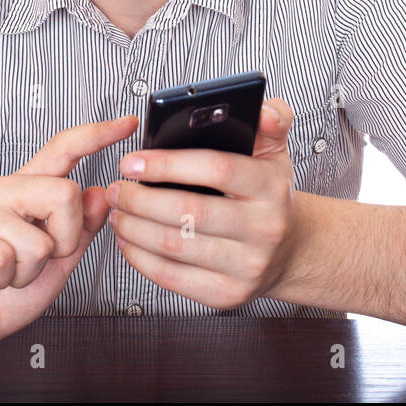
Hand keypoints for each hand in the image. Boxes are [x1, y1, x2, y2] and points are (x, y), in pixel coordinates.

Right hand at [0, 114, 137, 357]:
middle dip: (63, 242)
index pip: (63, 150)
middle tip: (35, 261)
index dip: (96, 135)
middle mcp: (0, 191)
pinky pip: (2, 258)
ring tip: (4, 273)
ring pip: (36, 239)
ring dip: (27, 273)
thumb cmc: (4, 292)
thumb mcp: (57, 262)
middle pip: (64, 194)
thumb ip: (81, 230)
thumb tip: (101, 193)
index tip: (128, 123)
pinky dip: (2, 281)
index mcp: (26, 190)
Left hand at [105, 97, 298, 310]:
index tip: (132, 161)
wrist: (289, 250)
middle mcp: (264, 228)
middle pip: (189, 212)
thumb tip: (264, 111)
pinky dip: (141, 258)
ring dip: (134, 228)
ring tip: (117, 211)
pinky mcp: (227, 294)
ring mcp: (247, 266)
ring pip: (175, 246)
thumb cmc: (269, 195)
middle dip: (140, 199)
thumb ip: (269, 119)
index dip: (168, 164)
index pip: (218, 169)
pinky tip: (129, 240)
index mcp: (270, 187)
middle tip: (115, 188)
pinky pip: (173, 278)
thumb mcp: (275, 151)